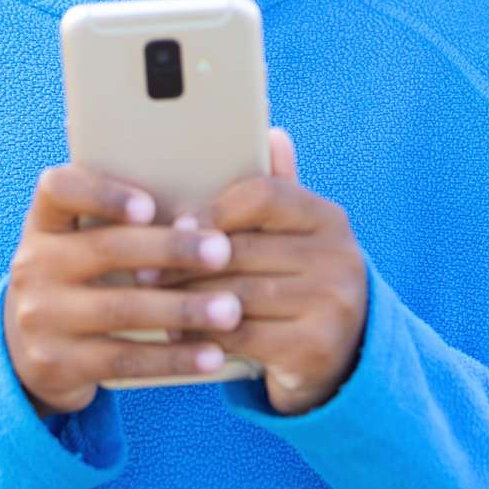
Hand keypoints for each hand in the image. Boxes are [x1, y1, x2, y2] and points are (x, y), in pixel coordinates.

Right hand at [4, 164, 252, 414]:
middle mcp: (34, 263)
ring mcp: (40, 315)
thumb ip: (123, 209)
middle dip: (171, 250)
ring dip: (183, 309)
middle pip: (107, 249)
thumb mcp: (83, 238)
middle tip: (223, 251)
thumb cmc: (85, 274)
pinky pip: (123, 359)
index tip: (151, 206)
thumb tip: (210, 179)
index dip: (103, 193)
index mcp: (44, 221)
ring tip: (231, 310)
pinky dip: (172, 358)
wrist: (32, 349)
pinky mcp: (56, 362)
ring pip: (121, 308)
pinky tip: (212, 355)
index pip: (59, 189)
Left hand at [146, 128, 368, 415]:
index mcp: (328, 219)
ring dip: (187, 299)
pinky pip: (243, 336)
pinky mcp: (316, 348)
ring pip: (237, 295)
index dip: (215, 208)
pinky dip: (204, 334)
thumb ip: (277, 193)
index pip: (266, 195)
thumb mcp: (295, 239)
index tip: (175, 225)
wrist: (347, 358)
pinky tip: (179, 333)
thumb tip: (271, 130)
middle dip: (185, 261)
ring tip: (152, 299)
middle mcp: (339, 257)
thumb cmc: (301, 286)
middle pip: (243, 249)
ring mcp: (332, 304)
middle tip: (141, 268)